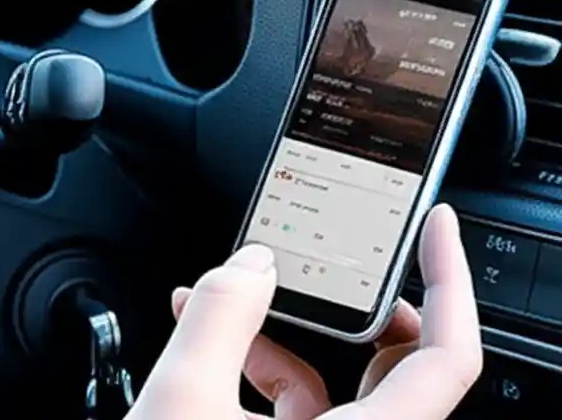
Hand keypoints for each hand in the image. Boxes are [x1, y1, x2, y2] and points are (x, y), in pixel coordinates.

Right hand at [129, 204, 481, 418]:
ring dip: (281, 339)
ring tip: (220, 308)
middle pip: (397, 372)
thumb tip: (251, 262)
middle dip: (348, 308)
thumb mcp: (182, 398)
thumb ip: (222, 313)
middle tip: (325, 262)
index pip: (450, 359)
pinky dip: (260, 378)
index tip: (433, 230)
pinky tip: (208, 356)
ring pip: (337, 393)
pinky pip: (302, 417)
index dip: (450, 282)